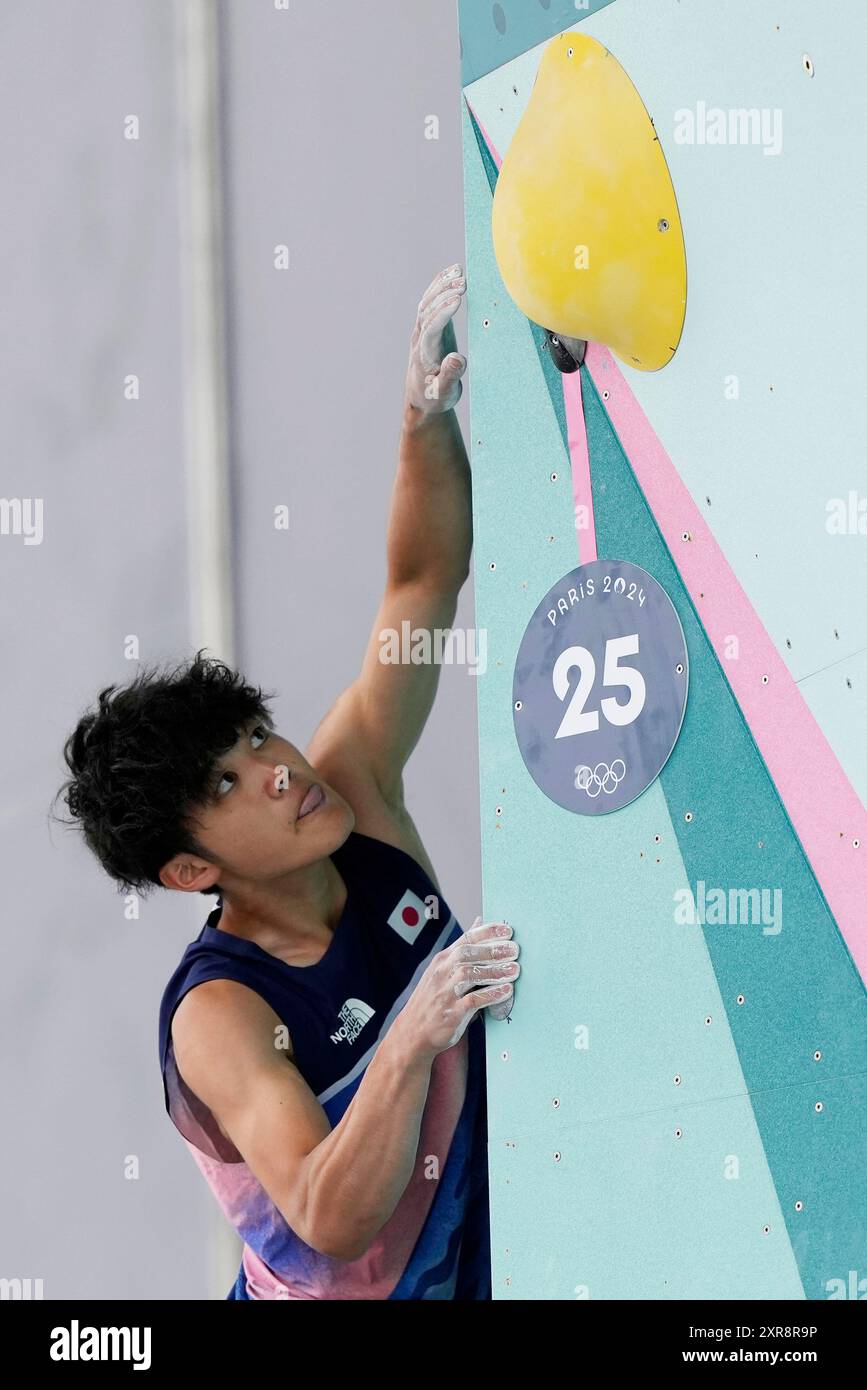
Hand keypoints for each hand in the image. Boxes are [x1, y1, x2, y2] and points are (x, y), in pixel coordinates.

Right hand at [398, 918, 519, 1058]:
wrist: (412, 1032)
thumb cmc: (433, 999)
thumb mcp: (443, 969)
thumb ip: (463, 947)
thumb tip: (479, 921)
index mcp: (442, 960)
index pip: (465, 940)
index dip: (487, 933)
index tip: (507, 930)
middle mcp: (441, 973)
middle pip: (467, 954)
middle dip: (492, 950)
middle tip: (515, 949)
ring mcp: (445, 993)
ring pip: (470, 975)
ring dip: (494, 971)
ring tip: (515, 969)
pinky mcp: (450, 1013)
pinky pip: (473, 1001)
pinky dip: (490, 995)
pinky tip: (506, 991)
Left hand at [404, 263, 467, 416]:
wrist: (423, 397)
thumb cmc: (436, 396)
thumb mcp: (444, 393)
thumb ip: (450, 377)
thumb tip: (458, 359)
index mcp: (424, 355)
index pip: (430, 329)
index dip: (443, 313)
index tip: (458, 299)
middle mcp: (419, 339)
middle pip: (427, 311)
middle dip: (444, 294)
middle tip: (463, 281)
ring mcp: (422, 330)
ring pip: (428, 302)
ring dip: (442, 285)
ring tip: (459, 270)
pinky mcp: (429, 325)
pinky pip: (431, 301)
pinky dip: (440, 284)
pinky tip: (453, 271)